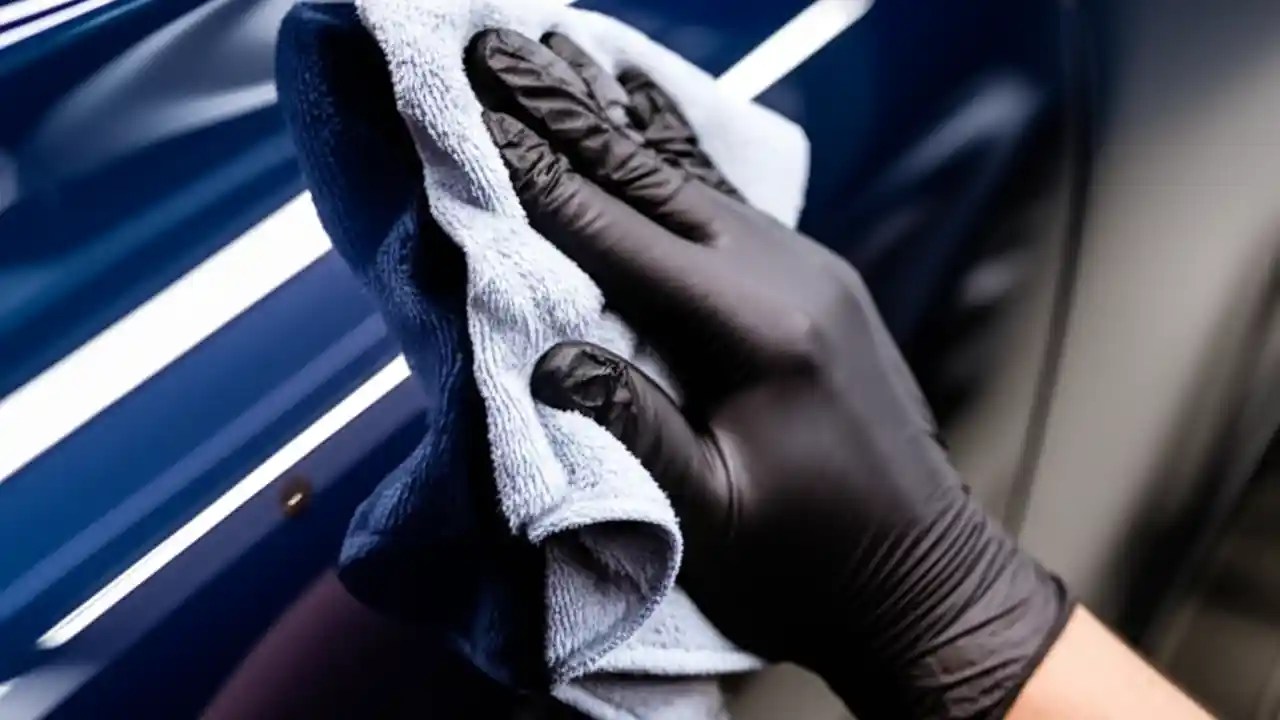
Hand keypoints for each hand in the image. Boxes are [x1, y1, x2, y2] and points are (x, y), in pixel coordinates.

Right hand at [467, 29, 1070, 717]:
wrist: (924, 578)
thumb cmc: (811, 565)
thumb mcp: (709, 518)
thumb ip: (631, 427)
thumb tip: (547, 356)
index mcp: (757, 333)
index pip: (617, 235)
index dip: (536, 174)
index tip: (471, 116)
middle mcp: (789, 278)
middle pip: (652, 177)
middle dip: (564, 111)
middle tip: (496, 45)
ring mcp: (811, 271)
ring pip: (692, 175)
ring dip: (615, 117)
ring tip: (558, 53)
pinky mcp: (818, 282)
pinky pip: (729, 200)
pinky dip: (674, 153)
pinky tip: (647, 110)